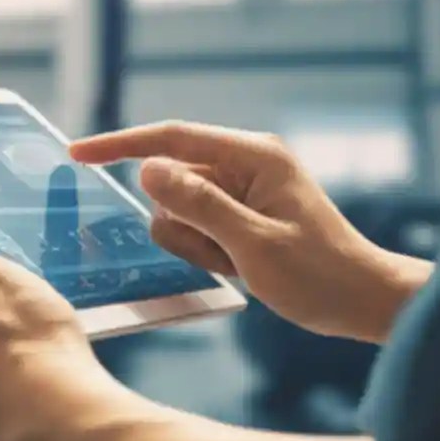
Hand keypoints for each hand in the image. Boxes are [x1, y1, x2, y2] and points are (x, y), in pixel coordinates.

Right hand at [71, 122, 431, 342]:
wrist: (363, 302)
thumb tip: (147, 170)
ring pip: (176, 210)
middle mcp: (243, 163)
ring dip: (195, 243)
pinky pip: (192, 227)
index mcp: (253, 155)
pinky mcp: (237, 211)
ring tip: (238, 263)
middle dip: (184, 224)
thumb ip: (199, 204)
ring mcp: (239, 188)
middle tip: (225, 255)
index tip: (76, 153)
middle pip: (171, 183)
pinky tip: (240, 266)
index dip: (120, 145)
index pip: (171, 139)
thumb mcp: (253, 243)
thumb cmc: (320, 274)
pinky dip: (204, 251)